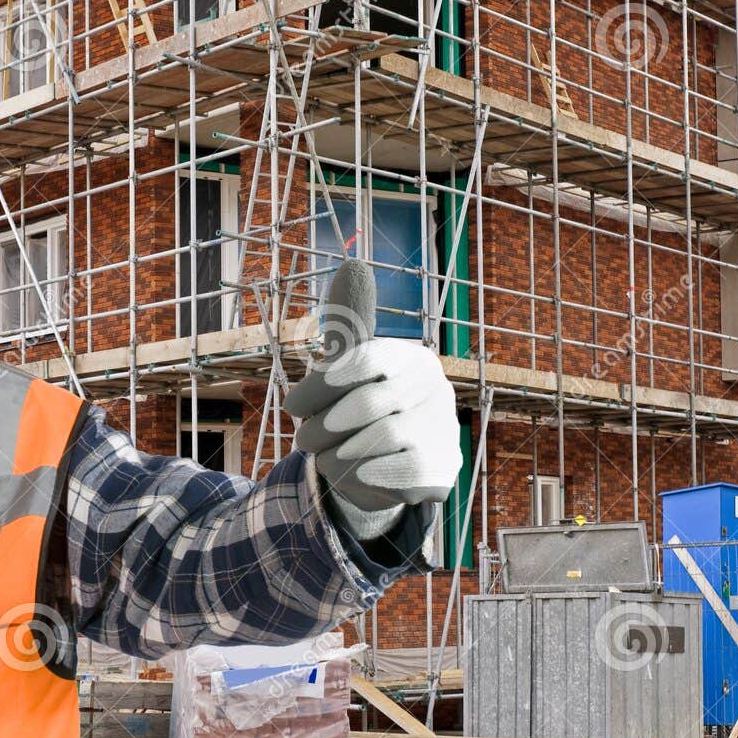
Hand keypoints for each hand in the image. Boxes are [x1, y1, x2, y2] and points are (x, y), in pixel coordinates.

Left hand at [285, 260, 460, 537]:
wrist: (378, 471)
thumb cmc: (355, 412)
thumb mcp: (342, 370)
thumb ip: (345, 323)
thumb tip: (354, 263)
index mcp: (410, 357)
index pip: (366, 359)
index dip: (324, 384)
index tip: (293, 406)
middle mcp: (435, 386)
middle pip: (370, 402)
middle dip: (324, 426)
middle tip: (303, 441)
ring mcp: (444, 427)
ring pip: (382, 438)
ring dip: (339, 454)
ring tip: (326, 457)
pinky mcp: (444, 468)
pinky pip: (401, 472)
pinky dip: (367, 475)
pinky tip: (355, 473)